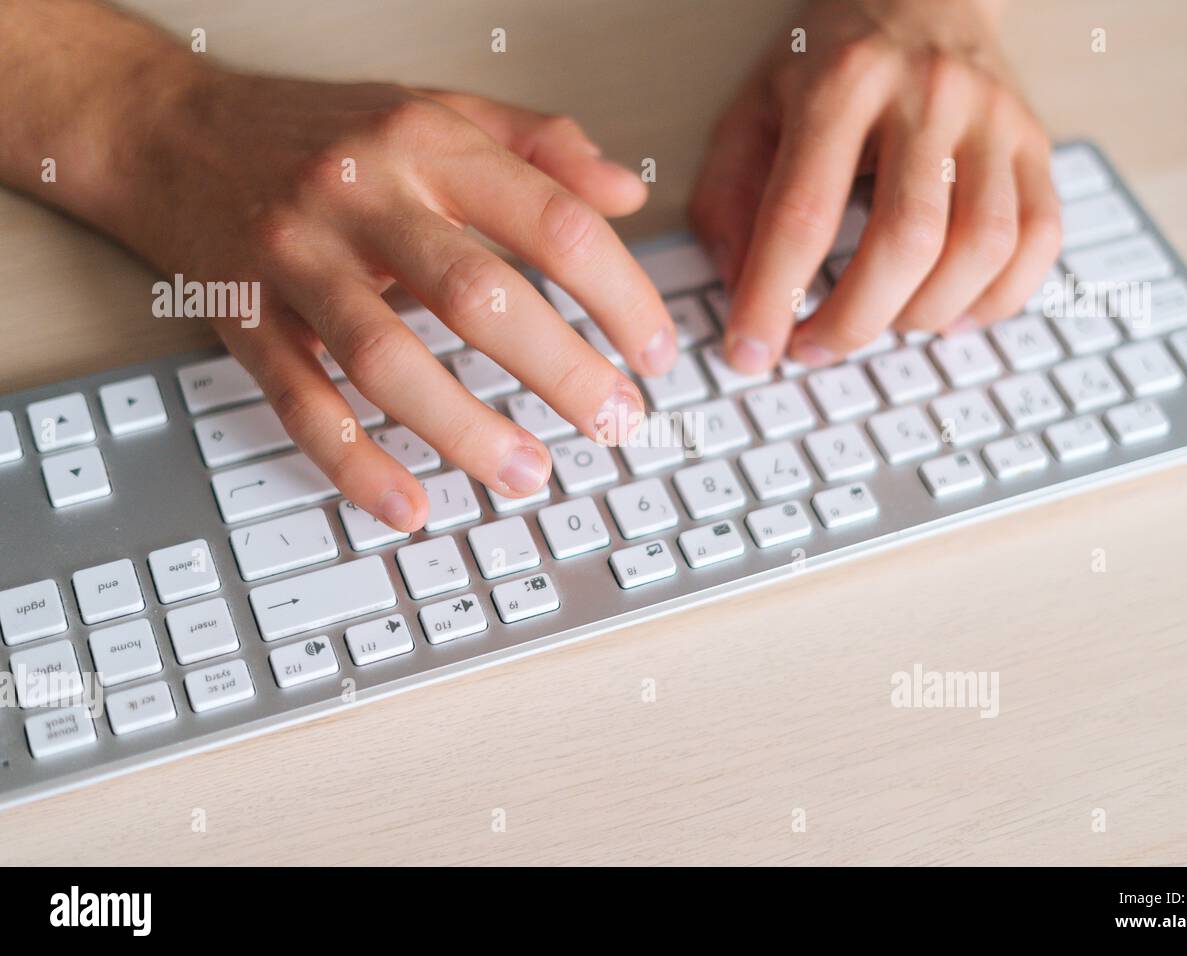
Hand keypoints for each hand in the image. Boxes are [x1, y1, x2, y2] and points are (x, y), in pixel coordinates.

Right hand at [105, 69, 676, 530]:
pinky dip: (354, 462)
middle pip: (479, 297)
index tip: (655, 352)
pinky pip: (300, 402)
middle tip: (616, 424)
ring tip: (529, 474)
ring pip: (388, 359)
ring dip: (466, 430)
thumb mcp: (441, 109)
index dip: (621, 296)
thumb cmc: (326, 131)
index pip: (553, 223)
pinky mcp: (245, 319)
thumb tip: (629, 195)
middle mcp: (364, 197)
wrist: (172, 132)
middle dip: (563, 373)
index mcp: (430, 144)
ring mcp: (298, 262)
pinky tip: (407, 505)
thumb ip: (542, 146)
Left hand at [690, 0, 1060, 371]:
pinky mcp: (1037, 143)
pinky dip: (995, 299)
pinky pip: (1039, 241)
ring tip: (882, 321)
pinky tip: (948, 310)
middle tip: (814, 348)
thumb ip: (731, 200)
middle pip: (906, 239)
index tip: (749, 354)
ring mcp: (994, 119)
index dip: (773, 299)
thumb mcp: (753, 110)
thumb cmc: (828, 64)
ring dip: (924, 314)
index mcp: (842, 83)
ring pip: (982, 247)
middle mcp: (929, 95)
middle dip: (853, 320)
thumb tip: (744, 295)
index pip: (804, 213)